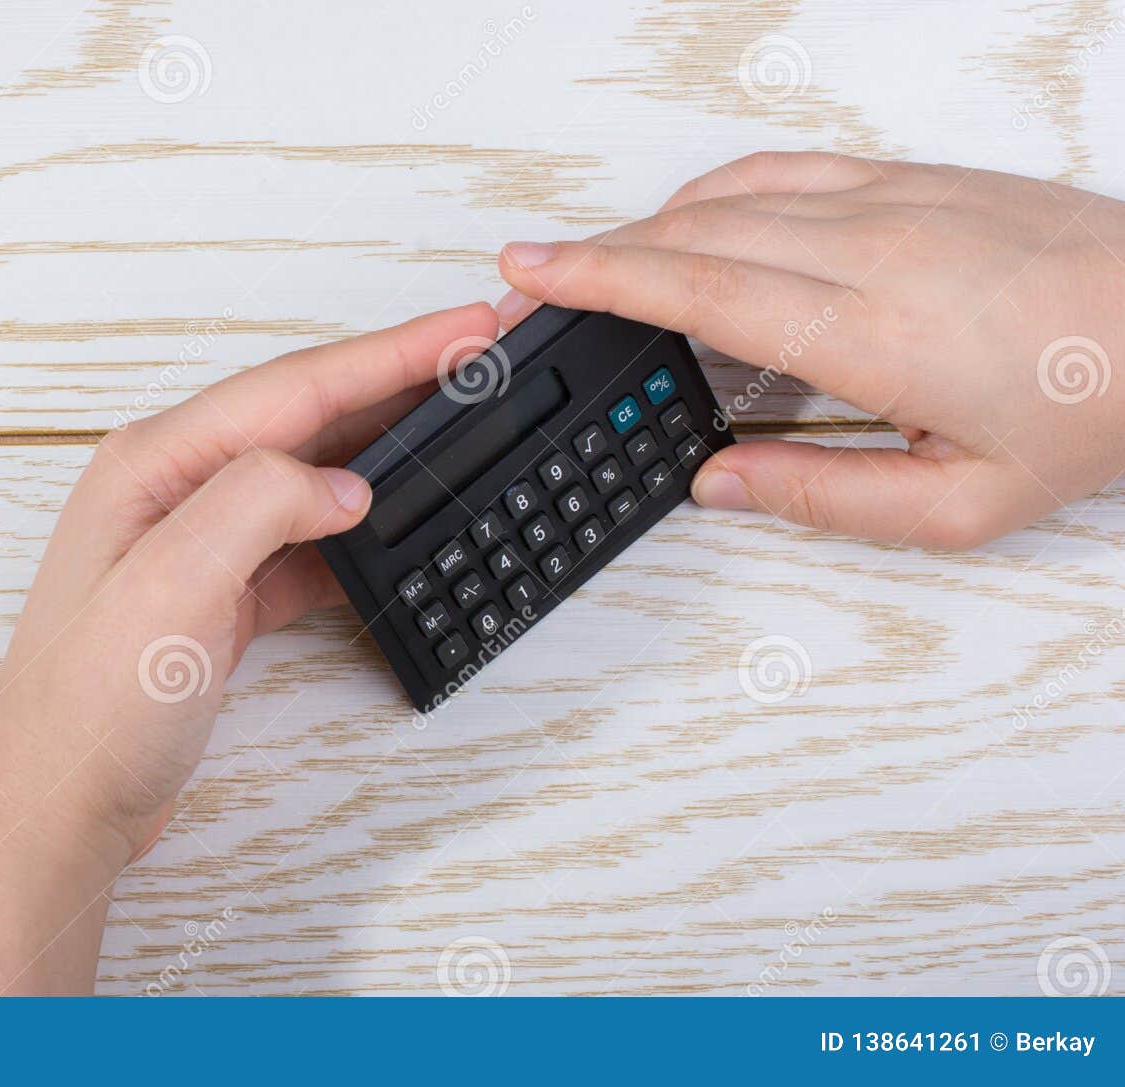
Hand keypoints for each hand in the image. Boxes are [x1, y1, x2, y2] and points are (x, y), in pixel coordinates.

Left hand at [0, 302, 497, 992]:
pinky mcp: (216, 597)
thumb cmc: (89, 706)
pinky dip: (355, 534)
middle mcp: (173, 489)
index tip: (467, 329)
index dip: (391, 354)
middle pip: (305, 416)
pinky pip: (301, 544)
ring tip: (451, 424)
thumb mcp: (172, 583)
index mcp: (155, 462)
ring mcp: (195, 544)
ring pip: (308, 477)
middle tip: (476, 358)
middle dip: (395, 383)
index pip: (295, 387)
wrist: (60, 807)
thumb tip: (341, 481)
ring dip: (382, 452)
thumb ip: (259, 506)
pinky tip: (395, 530)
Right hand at [496, 151, 1124, 547]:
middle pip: (694, 236)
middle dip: (595, 255)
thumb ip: (824, 496)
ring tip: (592, 260)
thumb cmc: (1091, 408)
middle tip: (531, 276)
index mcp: (872, 335)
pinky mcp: (916, 179)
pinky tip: (689, 215)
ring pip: (731, 194)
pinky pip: (787, 169)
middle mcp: (873, 250)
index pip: (699, 292)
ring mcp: (895, 201)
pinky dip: (717, 191)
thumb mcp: (961, 505)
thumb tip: (720, 484)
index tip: (530, 272)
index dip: (600, 279)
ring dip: (647, 223)